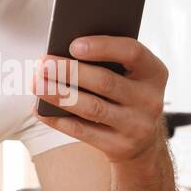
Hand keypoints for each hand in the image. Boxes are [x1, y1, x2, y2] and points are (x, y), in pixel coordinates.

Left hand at [32, 36, 167, 165]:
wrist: (143, 143)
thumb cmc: (126, 96)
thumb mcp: (130, 77)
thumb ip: (109, 62)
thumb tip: (64, 53)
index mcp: (154, 72)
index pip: (132, 52)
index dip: (102, 47)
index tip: (72, 44)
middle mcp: (150, 99)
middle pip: (105, 82)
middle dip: (70, 71)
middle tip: (43, 63)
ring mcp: (136, 126)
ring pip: (92, 108)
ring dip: (60, 95)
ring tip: (36, 83)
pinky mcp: (119, 147)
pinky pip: (83, 132)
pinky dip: (58, 120)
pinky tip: (40, 109)